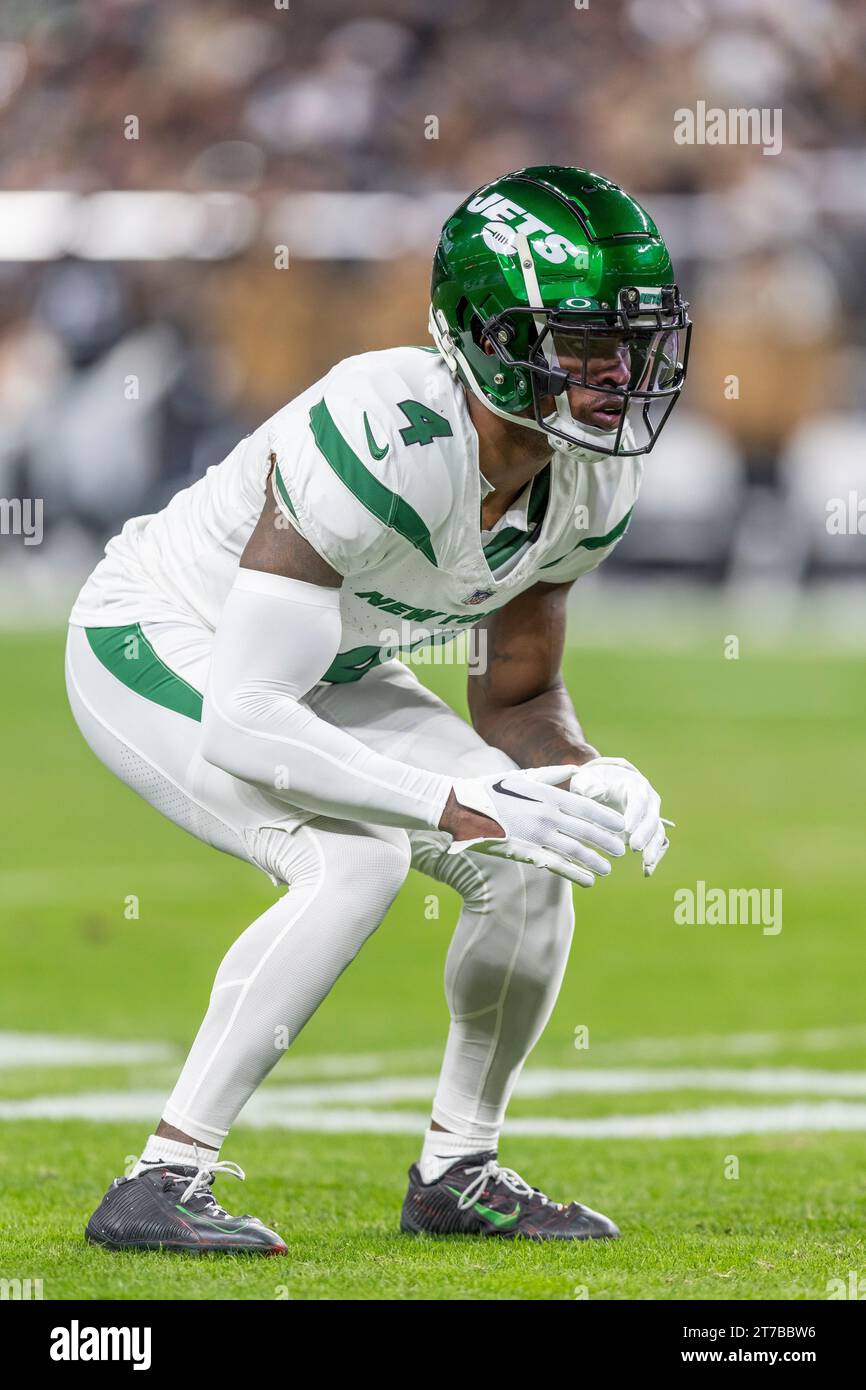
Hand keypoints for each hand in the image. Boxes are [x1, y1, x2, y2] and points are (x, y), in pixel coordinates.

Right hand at [442, 766, 625, 886]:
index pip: (586, 808)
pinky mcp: (526, 853)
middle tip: (621, 849)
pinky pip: (557, 866)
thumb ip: (552, 774)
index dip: (606, 818)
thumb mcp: (523, 777)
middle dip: (606, 841)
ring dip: (594, 861)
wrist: (463, 808)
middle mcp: (546, 815)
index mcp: (548, 796)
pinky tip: (588, 880)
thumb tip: (575, 769)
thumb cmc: (492, 789)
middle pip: (585, 831)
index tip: (621, 826)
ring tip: (607, 868)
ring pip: (574, 851)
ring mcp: (537, 835)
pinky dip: (575, 874)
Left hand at [568, 757, 669, 876]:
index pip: (639, 798)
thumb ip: (588, 784)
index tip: (627, 829)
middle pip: (651, 817)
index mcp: (635, 785)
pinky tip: (647, 871)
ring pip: (658, 832)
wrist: (605, 786)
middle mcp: (649, 800)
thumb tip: (594, 792)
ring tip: (647, 864)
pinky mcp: (650, 830)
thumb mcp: (587, 779)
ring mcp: (651, 816)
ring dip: (654, 848)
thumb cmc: (594, 782)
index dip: (635, 813)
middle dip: (644, 833)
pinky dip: (655, 856)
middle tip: (634, 847)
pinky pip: (658, 843)